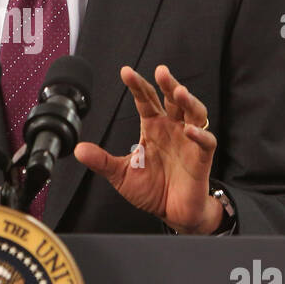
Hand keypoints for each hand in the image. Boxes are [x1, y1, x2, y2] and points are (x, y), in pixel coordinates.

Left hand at [74, 64, 221, 234]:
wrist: (171, 212)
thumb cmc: (151, 189)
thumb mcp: (121, 174)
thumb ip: (102, 161)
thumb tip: (78, 149)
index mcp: (153, 127)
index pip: (146, 100)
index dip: (137, 86)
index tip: (126, 72)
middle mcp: (172, 128)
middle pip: (173, 100)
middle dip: (168, 84)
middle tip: (161, 71)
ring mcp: (188, 141)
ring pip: (194, 113)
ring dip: (188, 101)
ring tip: (179, 91)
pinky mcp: (201, 158)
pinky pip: (206, 142)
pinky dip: (200, 134)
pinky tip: (190, 130)